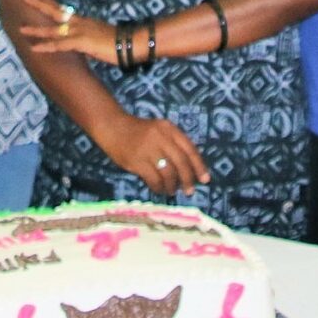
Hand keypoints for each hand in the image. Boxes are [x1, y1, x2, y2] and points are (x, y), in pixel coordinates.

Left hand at [14, 0, 118, 62]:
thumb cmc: (121, 41)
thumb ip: (90, 37)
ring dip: (36, 29)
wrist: (131, 43)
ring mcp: (80, 31)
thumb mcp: (101, 36)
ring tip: (21, 28)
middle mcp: (80, 23)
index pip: (64, 10)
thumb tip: (84, 42)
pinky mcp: (82, 42)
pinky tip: (34, 47)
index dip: (51, 4)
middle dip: (41, 4)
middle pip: (56, 11)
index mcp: (84, 21)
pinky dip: (46, 45)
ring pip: (53, 29)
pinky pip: (60, 44)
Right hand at [94, 113, 210, 197]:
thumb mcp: (159, 130)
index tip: (205, 179)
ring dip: (173, 185)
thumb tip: (190, 169)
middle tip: (190, 191)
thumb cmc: (138, 131)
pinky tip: (159, 190)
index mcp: (169, 128)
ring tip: (172, 191)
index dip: (199, 166)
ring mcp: (147, 149)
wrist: (112, 126)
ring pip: (168, 172)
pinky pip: (153, 178)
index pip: (189, 149)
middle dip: (188, 179)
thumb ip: (173, 144)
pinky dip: (158, 187)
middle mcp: (160, 137)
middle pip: (181, 162)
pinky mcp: (136, 161)